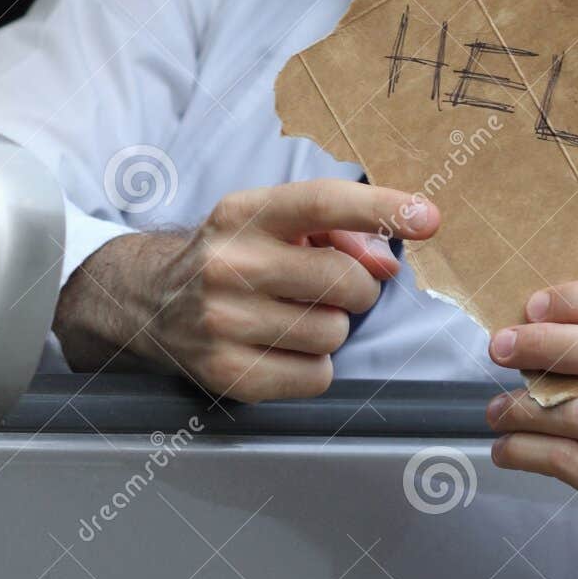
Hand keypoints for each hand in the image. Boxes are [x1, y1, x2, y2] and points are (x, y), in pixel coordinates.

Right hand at [56, 180, 438, 401]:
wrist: (149, 302)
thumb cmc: (233, 256)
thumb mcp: (272, 224)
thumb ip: (338, 232)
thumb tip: (389, 264)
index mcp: (244, 214)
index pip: (321, 203)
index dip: (381, 208)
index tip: (428, 219)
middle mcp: (228, 264)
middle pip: (345, 282)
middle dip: (355, 289)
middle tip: (329, 289)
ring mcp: (223, 322)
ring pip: (334, 333)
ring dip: (330, 328)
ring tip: (292, 317)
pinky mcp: (227, 374)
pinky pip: (316, 376)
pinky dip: (313, 366)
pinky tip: (281, 349)